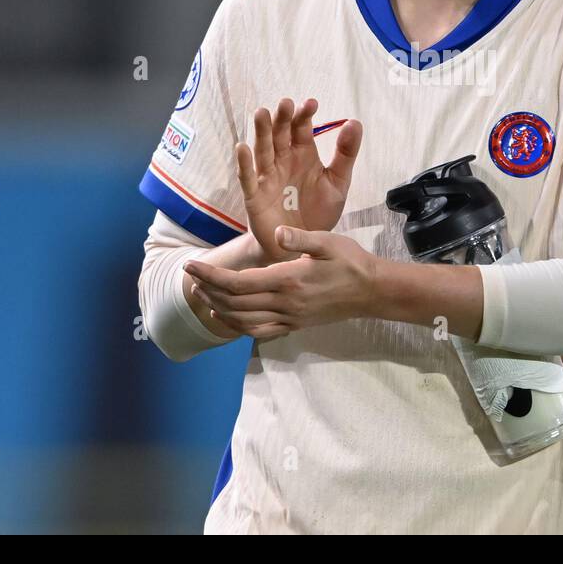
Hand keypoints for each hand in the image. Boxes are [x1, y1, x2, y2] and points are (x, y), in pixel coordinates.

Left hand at [184, 226, 379, 336]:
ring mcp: (289, 317)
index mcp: (288, 279)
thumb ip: (300, 238)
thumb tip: (275, 232)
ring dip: (219, 307)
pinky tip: (229, 316)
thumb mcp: (328, 241)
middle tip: (192, 276)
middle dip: (208, 289)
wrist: (371, 291)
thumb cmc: (350, 261)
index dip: (210, 275)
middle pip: (234, 302)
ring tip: (204, 294)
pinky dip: (238, 326)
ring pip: (243, 320)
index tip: (191, 266)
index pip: (238, 282)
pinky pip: (260, 331)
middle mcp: (284, 303)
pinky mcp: (295, 324)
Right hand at [237, 97, 361, 264]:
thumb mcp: (338, 182)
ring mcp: (268, 176)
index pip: (302, 128)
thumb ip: (345, 153)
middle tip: (285, 103)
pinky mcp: (255, 196)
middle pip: (280, 134)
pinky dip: (244, 164)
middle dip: (282, 118)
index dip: (305, 115)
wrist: (304, 245)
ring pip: (263, 150)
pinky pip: (248, 178)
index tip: (312, 103)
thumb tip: (355, 122)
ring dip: (261, 132)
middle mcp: (283, 160)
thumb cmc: (319, 211)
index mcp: (303, 154)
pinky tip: (242, 148)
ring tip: (261, 113)